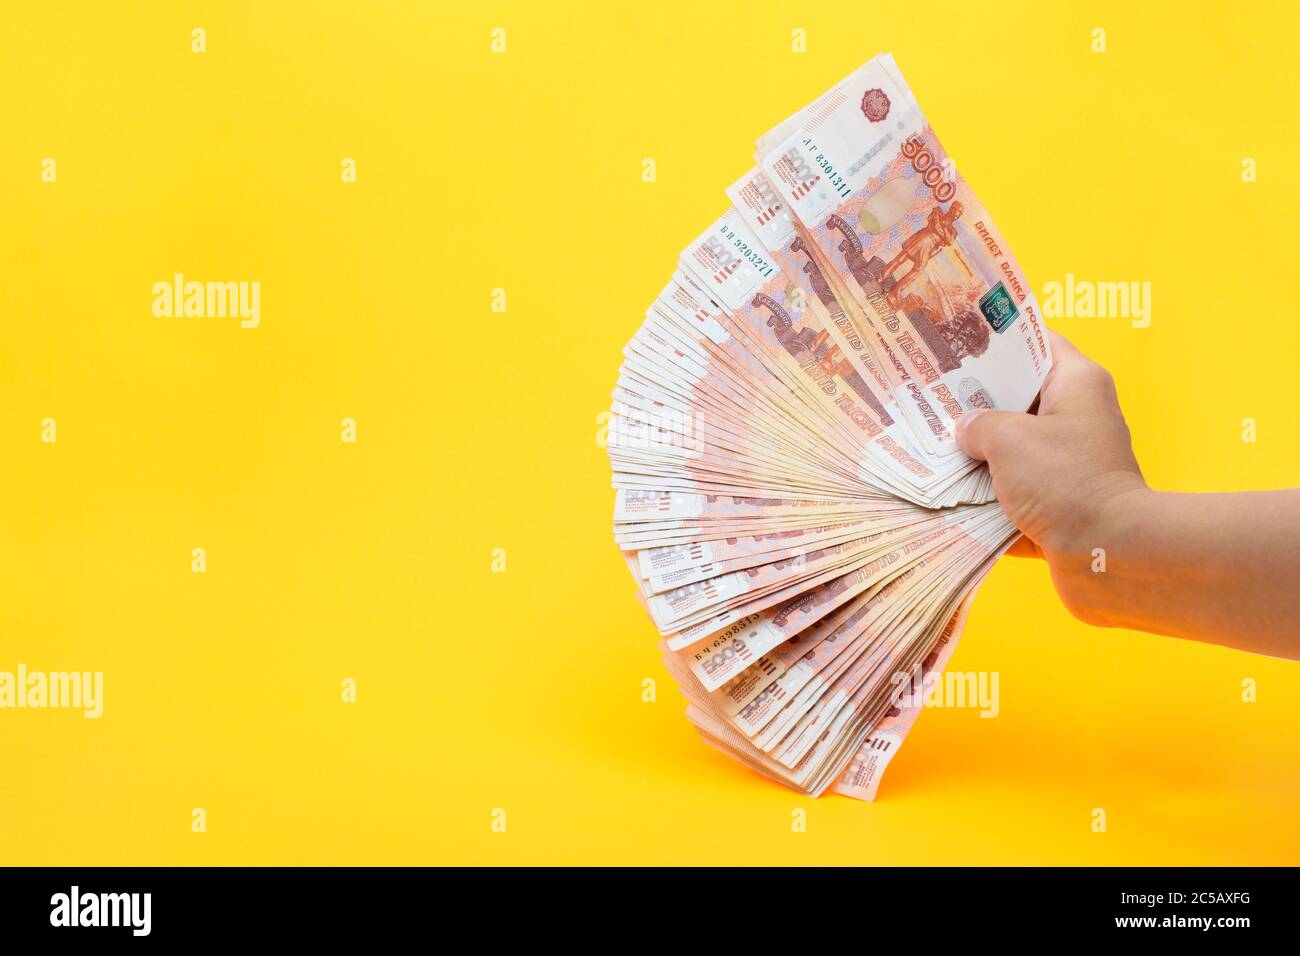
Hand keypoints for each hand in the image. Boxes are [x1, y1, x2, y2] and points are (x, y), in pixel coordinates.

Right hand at [955, 331, 1149, 626]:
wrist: (1108, 552)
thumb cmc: (1064, 481)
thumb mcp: (1008, 440)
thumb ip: (978, 425)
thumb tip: (967, 431)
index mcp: (1077, 384)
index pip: (1038, 344)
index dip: (999, 342)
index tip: (958, 345)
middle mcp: (1078, 418)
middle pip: (1020, 398)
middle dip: (976, 402)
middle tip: (930, 397)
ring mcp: (1069, 462)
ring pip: (1014, 448)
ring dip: (978, 453)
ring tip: (928, 445)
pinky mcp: (1062, 501)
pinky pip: (1016, 490)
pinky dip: (988, 495)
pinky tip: (946, 494)